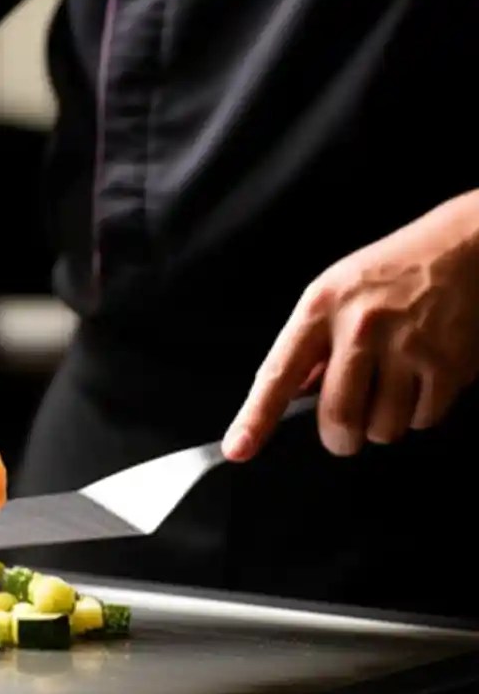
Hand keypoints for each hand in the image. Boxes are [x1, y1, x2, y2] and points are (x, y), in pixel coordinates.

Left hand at [223, 189, 478, 459]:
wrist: (465, 244)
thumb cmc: (391, 271)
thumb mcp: (336, 293)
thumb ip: (313, 346)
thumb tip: (294, 399)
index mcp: (320, 309)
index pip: (279, 374)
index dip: (256, 418)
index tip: (238, 450)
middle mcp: (360, 327)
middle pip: (339, 417)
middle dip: (340, 440)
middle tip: (344, 436)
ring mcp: (408, 345)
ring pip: (383, 428)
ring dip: (383, 424)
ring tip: (391, 389)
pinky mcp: (449, 363)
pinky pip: (423, 420)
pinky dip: (420, 413)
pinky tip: (422, 380)